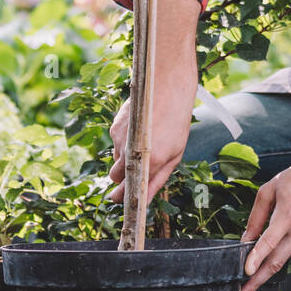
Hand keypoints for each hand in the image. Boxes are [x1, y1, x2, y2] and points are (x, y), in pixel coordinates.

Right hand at [106, 64, 197, 204]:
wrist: (167, 88)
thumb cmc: (176, 124)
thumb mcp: (175, 155)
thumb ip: (157, 180)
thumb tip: (144, 201)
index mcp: (151, 162)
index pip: (125, 191)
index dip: (122, 198)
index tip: (123, 201)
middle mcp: (131, 152)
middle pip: (115, 178)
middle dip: (122, 179)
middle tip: (136, 170)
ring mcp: (120, 139)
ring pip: (115, 160)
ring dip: (125, 159)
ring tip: (144, 144)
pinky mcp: (114, 128)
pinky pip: (116, 143)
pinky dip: (125, 142)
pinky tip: (140, 130)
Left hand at [239, 155, 290, 290]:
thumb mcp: (269, 191)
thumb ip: (256, 217)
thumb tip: (245, 239)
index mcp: (287, 215)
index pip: (269, 242)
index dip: (256, 259)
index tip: (246, 273)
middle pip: (277, 261)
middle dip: (258, 280)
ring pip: (284, 258)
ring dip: (267, 269)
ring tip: (251, 278)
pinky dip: (280, 253)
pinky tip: (273, 250)